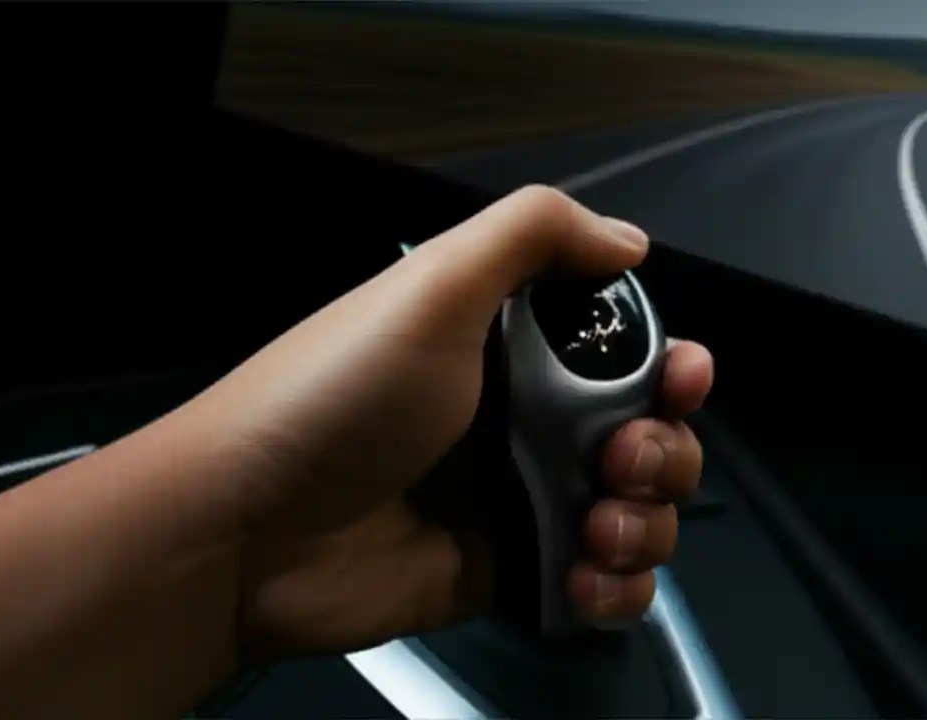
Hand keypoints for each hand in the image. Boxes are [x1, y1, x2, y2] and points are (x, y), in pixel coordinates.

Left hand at [189, 186, 713, 660]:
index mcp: (510, 343)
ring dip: (646, 525)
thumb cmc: (335, 400)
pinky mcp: (509, 572)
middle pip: (650, 433)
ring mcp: (517, 499)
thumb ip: (533, 235)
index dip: (669, 364)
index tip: (680, 379)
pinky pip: (599, 584)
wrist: (246, 532)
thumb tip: (629, 240)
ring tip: (595, 529)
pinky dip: (614, 590)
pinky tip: (584, 581)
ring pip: (638, 512)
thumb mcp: (432, 288)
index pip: (624, 350)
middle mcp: (523, 418)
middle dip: (666, 451)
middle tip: (622, 461)